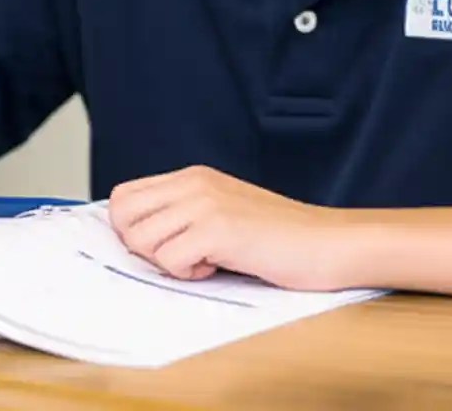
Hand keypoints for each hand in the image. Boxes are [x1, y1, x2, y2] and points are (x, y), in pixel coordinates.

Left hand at [106, 166, 350, 290]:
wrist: (330, 243)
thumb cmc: (279, 238)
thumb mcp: (222, 211)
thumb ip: (182, 214)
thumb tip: (133, 235)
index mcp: (191, 177)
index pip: (123, 196)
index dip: (130, 228)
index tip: (160, 247)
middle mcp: (192, 183)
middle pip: (122, 216)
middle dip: (141, 246)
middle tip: (178, 256)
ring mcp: (203, 204)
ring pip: (140, 240)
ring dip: (167, 262)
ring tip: (205, 260)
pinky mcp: (217, 229)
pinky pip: (169, 261)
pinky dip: (190, 274)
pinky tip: (219, 266)